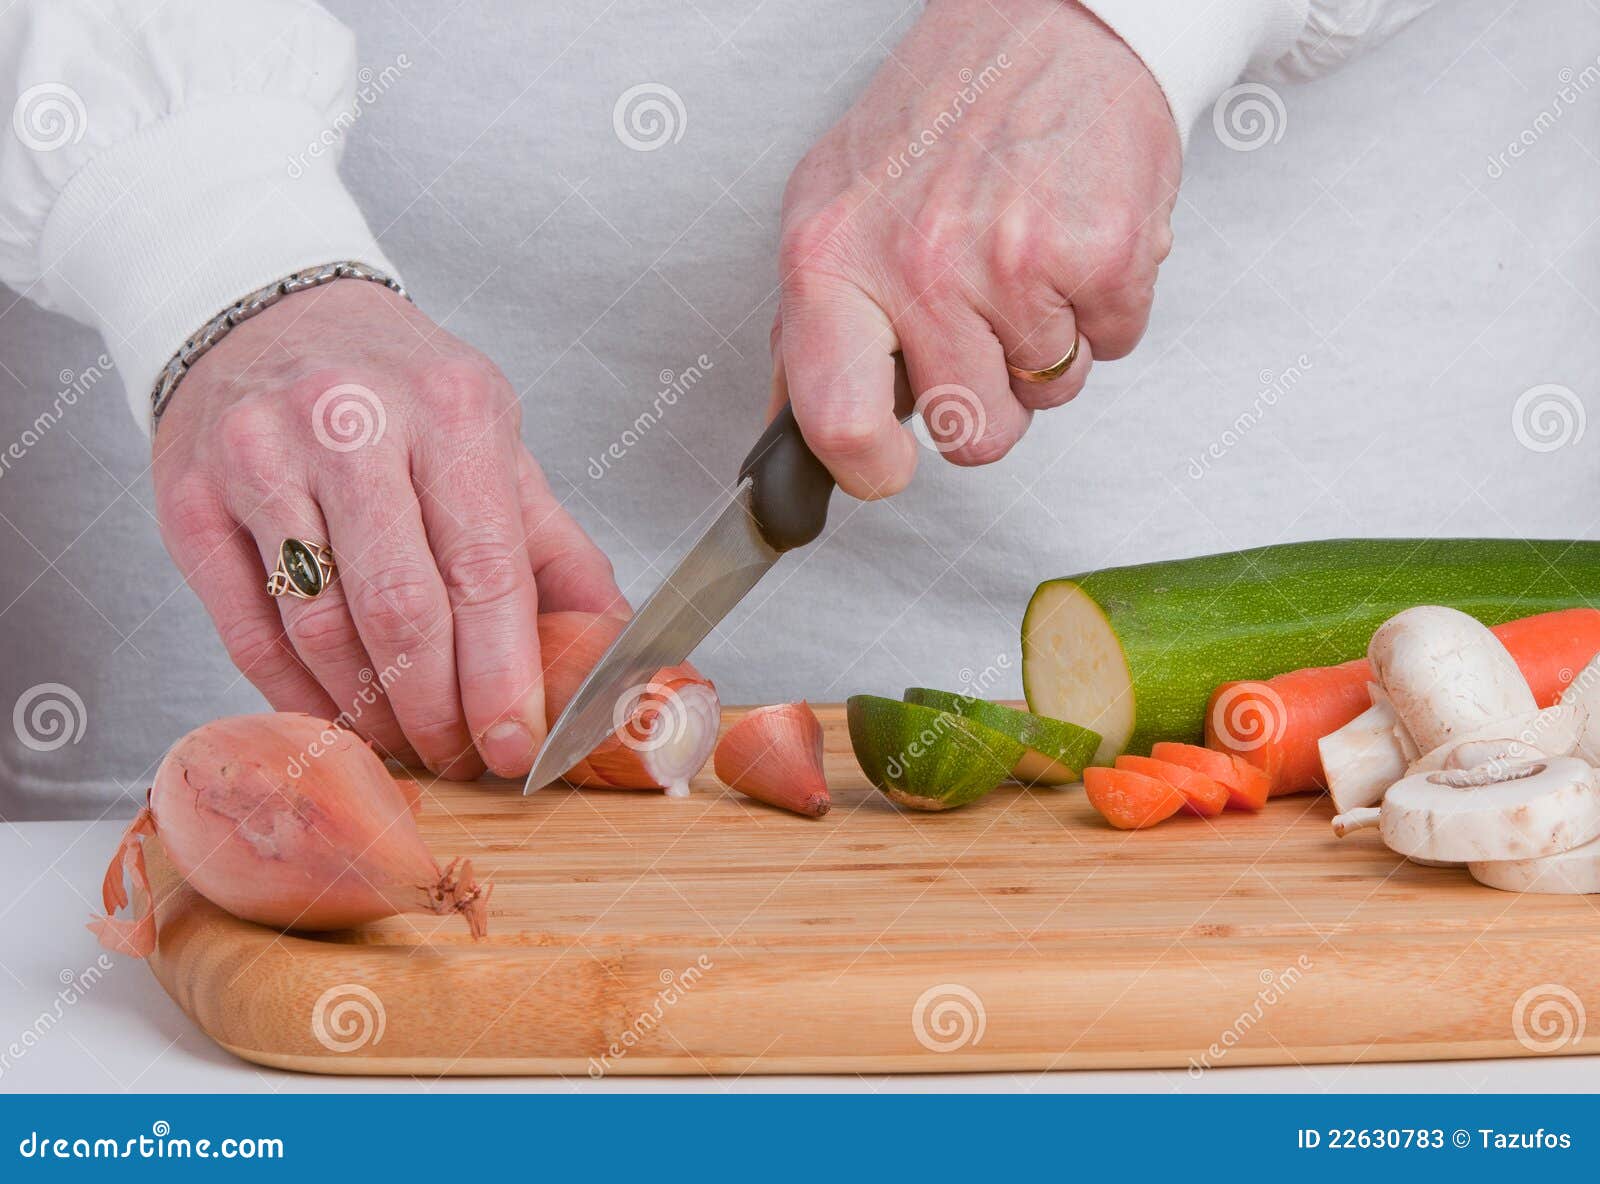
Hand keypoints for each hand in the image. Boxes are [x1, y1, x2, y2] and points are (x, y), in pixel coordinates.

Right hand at [153, 279, 623, 778]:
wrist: (266, 313)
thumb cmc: (395, 390)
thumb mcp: (493, 442)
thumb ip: (555, 549)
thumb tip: (617, 648)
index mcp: (450, 409)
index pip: (484, 570)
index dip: (503, 675)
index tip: (518, 744)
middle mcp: (350, 423)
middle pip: (401, 611)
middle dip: (439, 710)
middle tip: (462, 756)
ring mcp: (259, 459)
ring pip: (320, 630)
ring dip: (371, 713)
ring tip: (408, 742)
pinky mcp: (190, 501)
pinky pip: (249, 632)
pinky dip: (299, 695)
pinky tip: (338, 715)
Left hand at [772, 0, 1179, 495]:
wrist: (1046, 25)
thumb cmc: (939, 122)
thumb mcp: (833, 209)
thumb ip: (810, 332)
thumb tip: (792, 442)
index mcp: (832, 259)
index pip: (835, 420)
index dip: (870, 468)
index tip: (888, 468)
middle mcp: (918, 264)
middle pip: (975, 436)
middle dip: (992, 399)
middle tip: (984, 323)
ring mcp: (1013, 261)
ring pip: (1050, 391)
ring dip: (1049, 342)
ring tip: (1028, 255)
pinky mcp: (1103, 253)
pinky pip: (1115, 344)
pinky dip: (1105, 305)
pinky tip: (1073, 240)